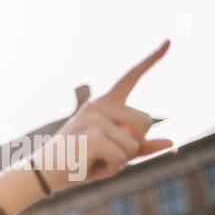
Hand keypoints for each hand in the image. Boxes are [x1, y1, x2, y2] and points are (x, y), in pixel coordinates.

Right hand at [39, 40, 172, 189]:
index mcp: (105, 103)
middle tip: (103, 154)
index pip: (130, 77)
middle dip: (133, 145)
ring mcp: (94, 118)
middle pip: (145, 122)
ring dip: (120, 161)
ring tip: (93, 160)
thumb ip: (141, 147)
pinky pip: (120, 157)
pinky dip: (110, 169)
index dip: (151, 59)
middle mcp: (99, 105)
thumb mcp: (113, 153)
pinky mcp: (92, 136)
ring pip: (133, 144)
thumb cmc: (79, 162)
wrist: (42, 174)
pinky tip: (89, 166)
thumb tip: (172, 143)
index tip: (169, 41)